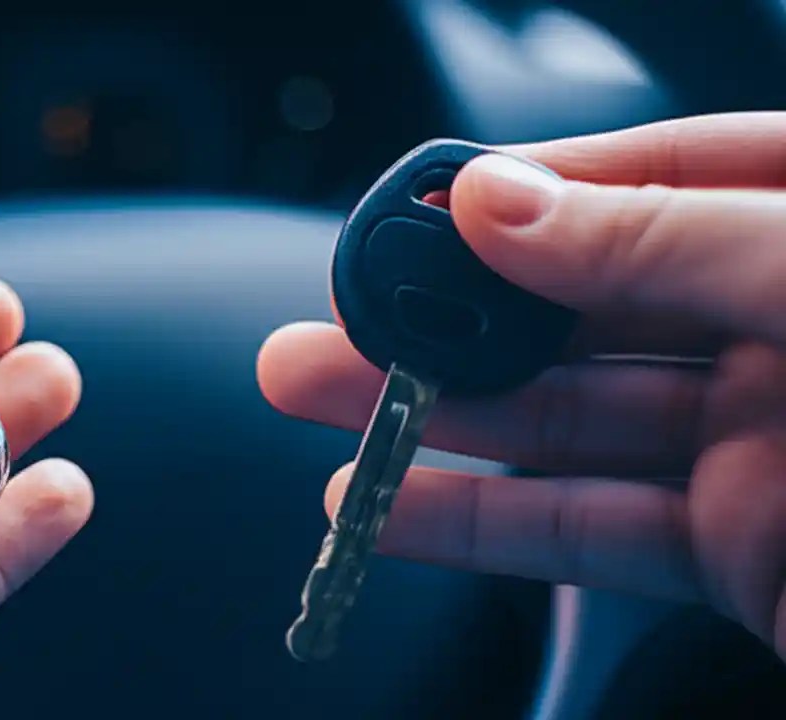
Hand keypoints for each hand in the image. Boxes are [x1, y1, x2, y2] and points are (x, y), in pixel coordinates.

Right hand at [258, 112, 785, 660]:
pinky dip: (482, 525)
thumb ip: (667, 237)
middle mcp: (778, 327)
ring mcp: (753, 442)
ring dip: (431, 411)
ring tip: (315, 392)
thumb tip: (499, 202)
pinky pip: (586, 531)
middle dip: (446, 307)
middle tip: (336, 309)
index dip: (529, 185)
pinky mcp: (732, 551)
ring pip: (561, 420)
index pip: (654, 174)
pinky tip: (392, 508)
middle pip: (579, 303)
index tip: (420, 209)